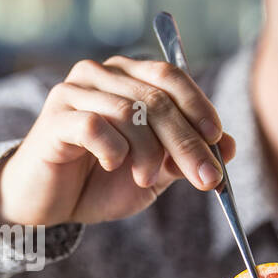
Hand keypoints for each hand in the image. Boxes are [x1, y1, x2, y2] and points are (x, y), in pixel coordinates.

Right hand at [0, 55, 236, 227]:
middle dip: (187, 142)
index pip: (170, 77)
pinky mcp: (54, 117)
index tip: (219, 142)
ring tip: (147, 179)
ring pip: (129, 112)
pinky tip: (109, 166)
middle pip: (155, 99)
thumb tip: (231, 147)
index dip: (199, 107)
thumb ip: (185, 155)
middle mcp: (100, 74)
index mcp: (126, 76)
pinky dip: (112, 151)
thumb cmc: (98, 181)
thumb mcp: (153, 171)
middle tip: (207, 178)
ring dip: (149, 153)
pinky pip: (95, 127)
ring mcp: (74, 91)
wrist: (47, 203)